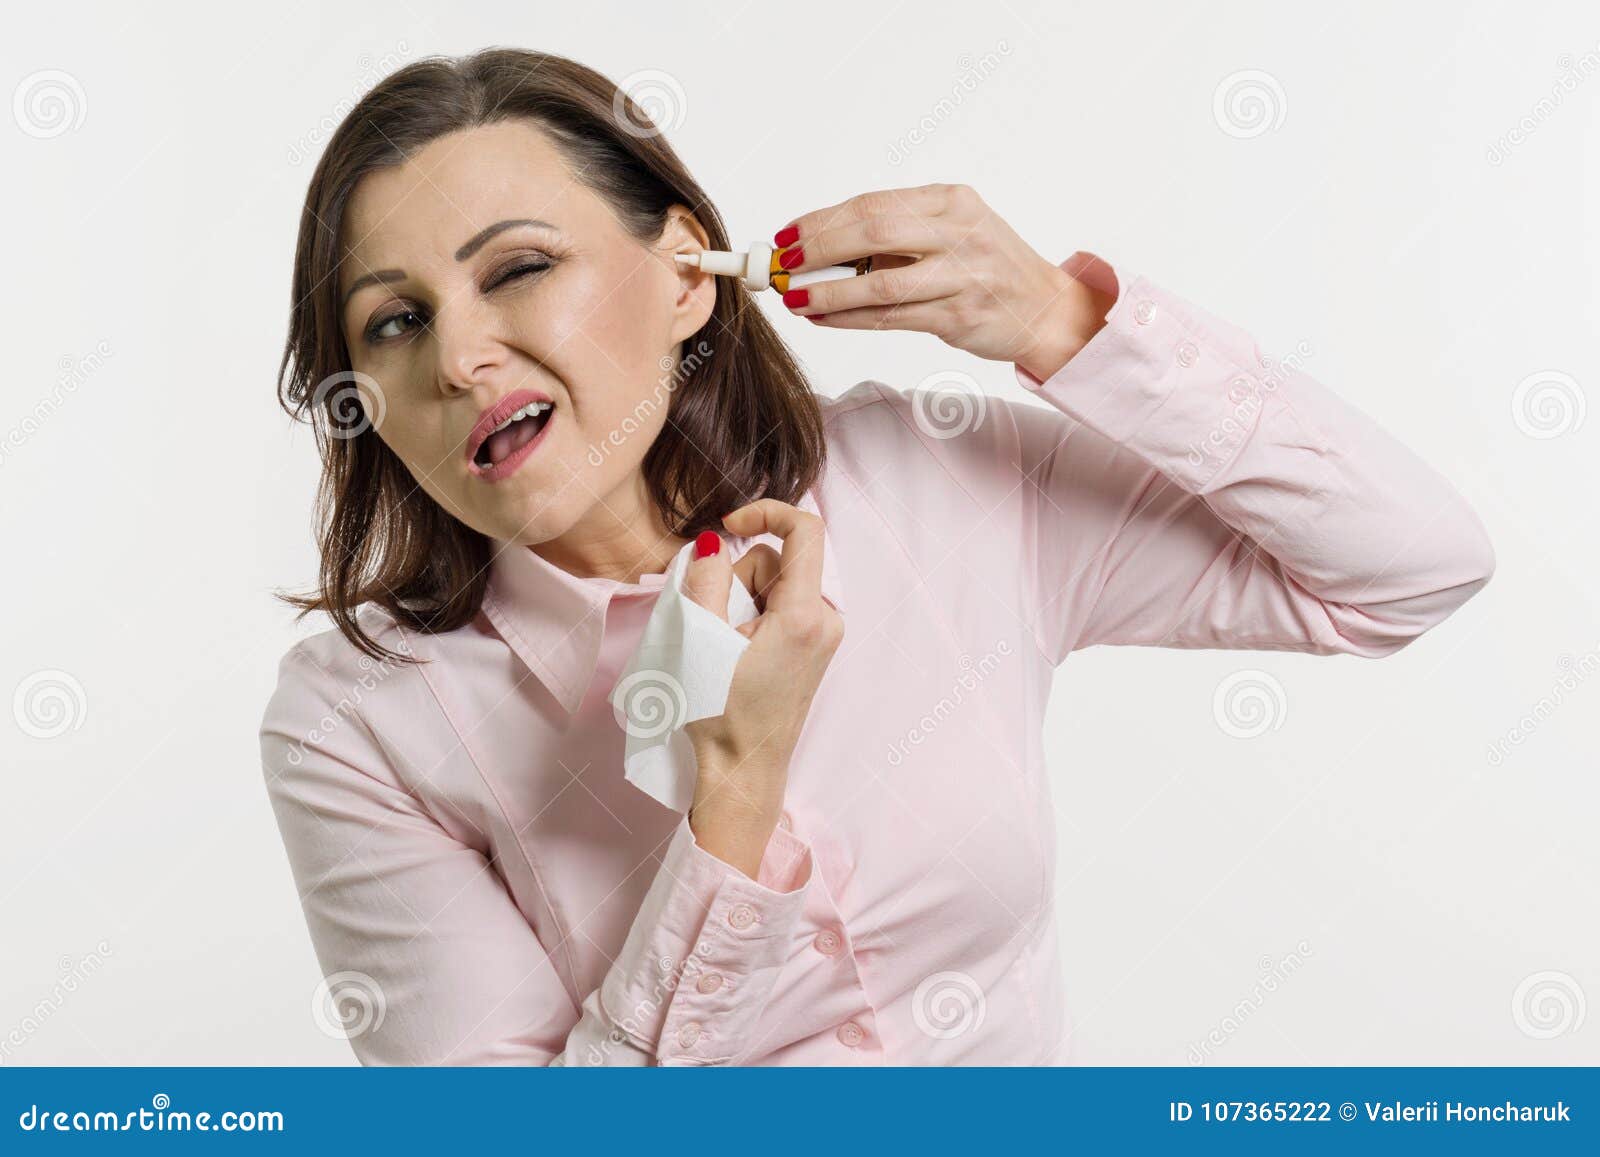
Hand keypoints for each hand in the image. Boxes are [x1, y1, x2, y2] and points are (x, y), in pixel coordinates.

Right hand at [679, 500, 844, 876]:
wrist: (742, 773)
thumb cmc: (716, 713)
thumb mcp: (698, 640)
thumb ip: (705, 579)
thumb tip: (711, 542)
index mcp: (804, 616)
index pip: (805, 530)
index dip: (765, 512)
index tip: (727, 526)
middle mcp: (826, 622)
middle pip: (780, 559)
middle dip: (740, 576)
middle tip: (717, 625)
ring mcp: (824, 637)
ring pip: (778, 583)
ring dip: (744, 600)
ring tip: (725, 647)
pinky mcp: (814, 648)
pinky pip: (782, 606)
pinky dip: (755, 615)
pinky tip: (737, 652)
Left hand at [771, 183, 1113, 380]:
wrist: (1047, 310)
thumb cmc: (991, 269)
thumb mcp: (954, 232)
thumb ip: (901, 233)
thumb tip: (823, 246)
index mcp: (952, 202)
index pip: (873, 204)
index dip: (822, 220)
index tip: (787, 234)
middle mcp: (959, 233)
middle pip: (871, 233)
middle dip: (817, 249)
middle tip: (780, 264)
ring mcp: (961, 276)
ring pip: (877, 284)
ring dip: (826, 293)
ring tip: (793, 297)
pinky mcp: (958, 316)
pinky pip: (890, 318)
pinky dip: (848, 319)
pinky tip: (821, 318)